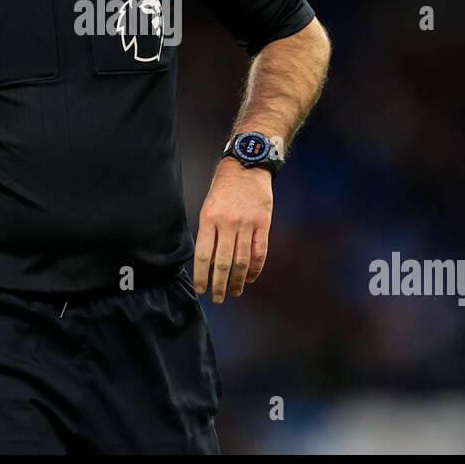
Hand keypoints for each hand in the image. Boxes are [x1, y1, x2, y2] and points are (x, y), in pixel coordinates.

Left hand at [193, 157, 272, 302]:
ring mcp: (247, 223)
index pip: (203, 255)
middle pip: (223, 262)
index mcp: (209, 218)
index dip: (201, 276)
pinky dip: (255, 269)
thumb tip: (209, 263)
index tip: (200, 290)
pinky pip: (260, 252)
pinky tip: (249, 278)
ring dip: (238, 281)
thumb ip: (208, 233)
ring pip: (242, 261)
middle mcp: (227, 222)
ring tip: (234, 292)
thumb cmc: (223, 187)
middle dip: (220, 284)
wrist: (247, 164)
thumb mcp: (208, 206)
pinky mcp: (263, 223)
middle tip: (218, 298)